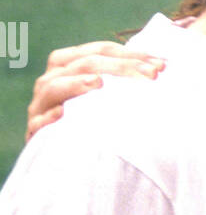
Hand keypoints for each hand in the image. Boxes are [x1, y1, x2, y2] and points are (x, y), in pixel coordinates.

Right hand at [26, 41, 164, 142]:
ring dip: (75, 84)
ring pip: (53, 87)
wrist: (67, 162)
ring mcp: (40, 107)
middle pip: (83, 64)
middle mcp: (52, 81)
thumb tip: (163, 65)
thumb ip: (127, 80)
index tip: (161, 66)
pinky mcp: (33, 133)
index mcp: (70, 65)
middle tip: (150, 76)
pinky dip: (48, 117)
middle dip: (119, 67)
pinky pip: (37, 123)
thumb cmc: (95, 122)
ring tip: (98, 83)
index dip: (131, 55)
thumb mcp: (111, 98)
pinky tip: (62, 115)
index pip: (101, 51)